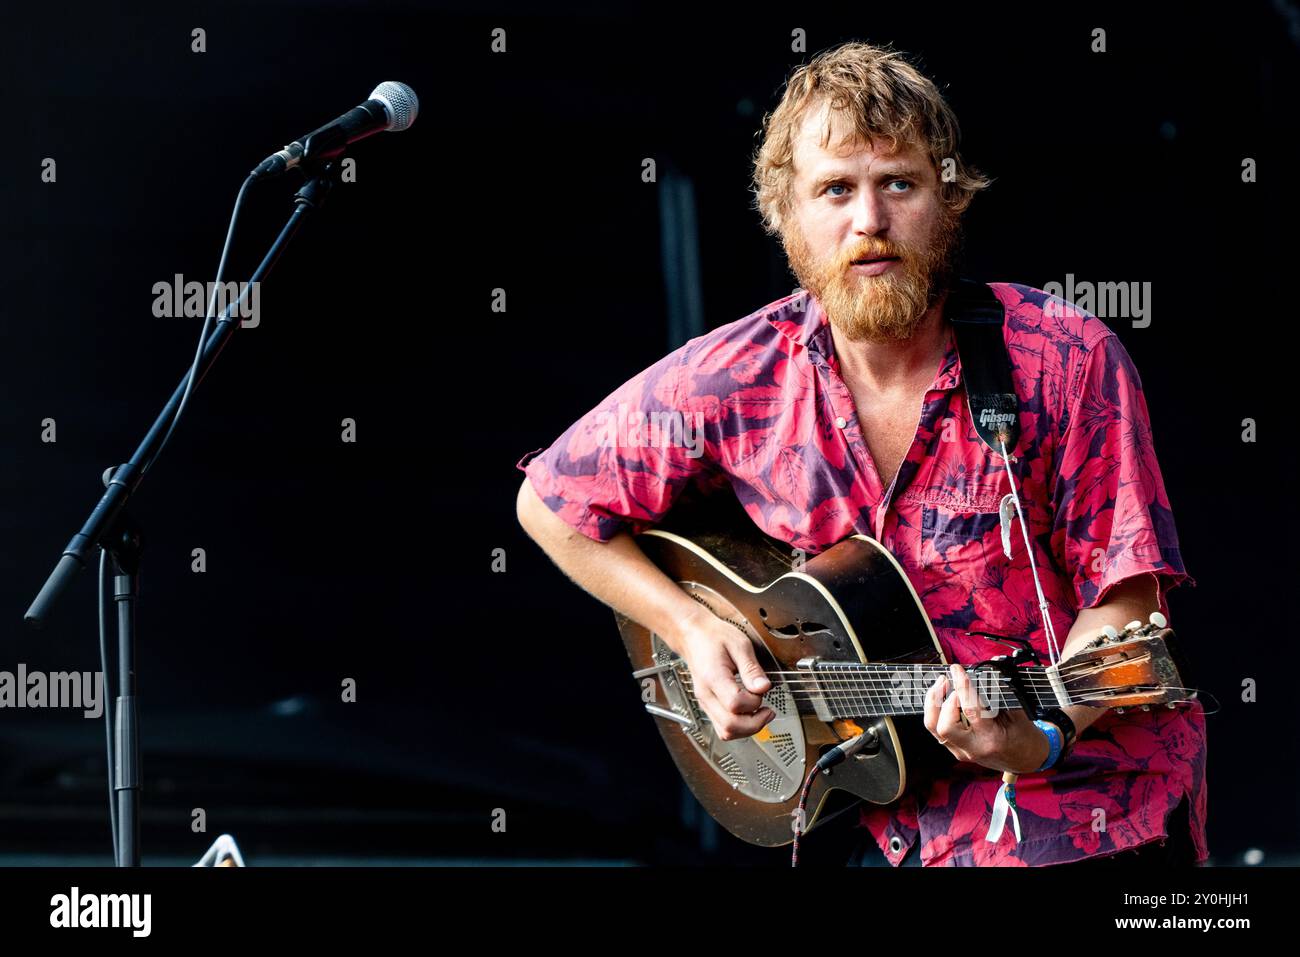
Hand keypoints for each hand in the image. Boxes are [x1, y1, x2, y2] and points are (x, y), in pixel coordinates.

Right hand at [676, 610, 773, 740]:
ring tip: (760, 714)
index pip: (735, 704)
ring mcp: (705, 702)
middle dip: (754, 723)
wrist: (694, 636)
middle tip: (768, 711)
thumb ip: (752, 668)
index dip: (754, 702)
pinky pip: (722, 727)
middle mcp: (706, 694)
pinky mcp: (708, 706)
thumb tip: (763, 687)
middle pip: (729, 726)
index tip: (762, 690)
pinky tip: (748, 715)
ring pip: (725, 732)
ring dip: (747, 729)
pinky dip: (738, 727)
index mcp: (713, 677)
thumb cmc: (714, 637)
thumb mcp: (739, 644)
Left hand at [923, 664, 1050, 773]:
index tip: (957, 670)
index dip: (962, 686)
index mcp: (992, 739)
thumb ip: (999, 693)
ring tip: (941, 684)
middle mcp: (973, 748)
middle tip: (949, 681)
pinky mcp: (956, 750)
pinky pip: (936, 729)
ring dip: (933, 703)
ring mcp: (962, 751)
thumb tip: (984, 670)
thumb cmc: (1024, 737)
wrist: (1026, 760)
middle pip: (944, 725)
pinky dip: (936, 711)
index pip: (971, 710)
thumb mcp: (1018, 714)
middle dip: (942, 699)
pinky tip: (941, 697)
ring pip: (934, 727)